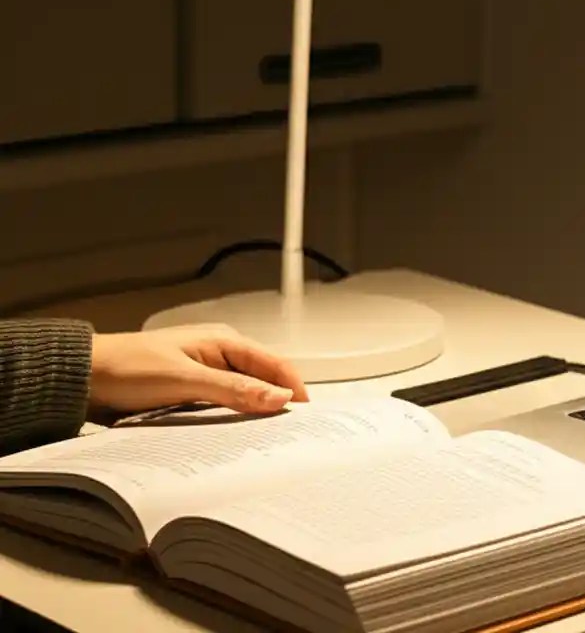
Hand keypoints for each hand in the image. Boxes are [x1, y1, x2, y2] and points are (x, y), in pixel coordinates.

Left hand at [89, 324, 308, 413]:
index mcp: (225, 341)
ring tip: (268, 438)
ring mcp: (207, 374)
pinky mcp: (192, 392)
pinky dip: (234, 419)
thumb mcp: (186, 380)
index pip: (276, 364)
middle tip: (291, 433)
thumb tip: (280, 399)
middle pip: (264, 380)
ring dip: (255, 413)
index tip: (308, 418)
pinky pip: (224, 406)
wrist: (83, 377)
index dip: (295, 389)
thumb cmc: (129, 369)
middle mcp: (221, 355)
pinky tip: (237, 435)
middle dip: (278, 403)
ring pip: (245, 395)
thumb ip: (234, 390)